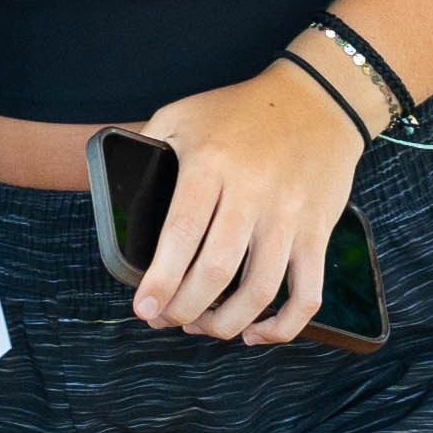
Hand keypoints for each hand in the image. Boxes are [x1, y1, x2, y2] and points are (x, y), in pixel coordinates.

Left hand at [123, 61, 369, 345]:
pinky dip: (283, 326)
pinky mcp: (318, 231)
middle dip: (184, 309)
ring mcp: (289, 215)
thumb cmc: (239, 112)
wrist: (317, 100)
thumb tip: (114, 186)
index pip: (181, 234)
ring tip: (202, 327)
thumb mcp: (183, 113)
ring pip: (260, 291)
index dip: (160, 280)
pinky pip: (307, 293)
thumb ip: (147, 145)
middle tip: (166, 320)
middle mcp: (252, 192)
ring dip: (225, 323)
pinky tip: (255, 332)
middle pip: (216, 271)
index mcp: (212, 163)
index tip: (144, 309)